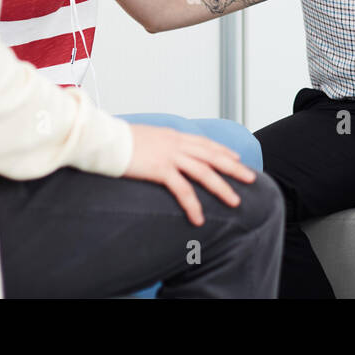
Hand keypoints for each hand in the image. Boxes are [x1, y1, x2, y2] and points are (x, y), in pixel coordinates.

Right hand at [122, 124, 255, 225]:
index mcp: (173, 135)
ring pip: (204, 172)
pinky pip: (182, 190)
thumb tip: (159, 150)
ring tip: (235, 201)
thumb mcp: (144, 137)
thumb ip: (157, 144)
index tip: (236, 158)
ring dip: (221, 187)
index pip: (204, 143)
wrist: (103, 138)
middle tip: (251, 178)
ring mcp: (169, 155)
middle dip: (234, 167)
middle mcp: (176, 143)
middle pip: (212, 155)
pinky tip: (199, 218)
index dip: (222, 151)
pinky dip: (193, 205)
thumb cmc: (117, 140)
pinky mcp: (160, 169)